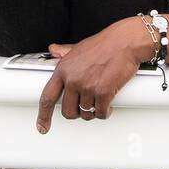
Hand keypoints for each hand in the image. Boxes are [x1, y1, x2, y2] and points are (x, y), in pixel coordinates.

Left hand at [35, 19, 150, 131]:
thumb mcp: (78, 47)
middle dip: (77, 113)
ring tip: (99, 100)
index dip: (44, 115)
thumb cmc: (105, 43)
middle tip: (84, 108)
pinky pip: (100, 113)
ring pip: (86, 113)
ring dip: (93, 111)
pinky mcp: (103, 92)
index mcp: (63, 69)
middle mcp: (73, 79)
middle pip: (68, 111)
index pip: (47, 97)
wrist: (125, 41)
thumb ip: (64, 51)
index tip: (42, 126)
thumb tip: (53, 50)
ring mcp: (88, 87)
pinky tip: (108, 105)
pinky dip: (105, 112)